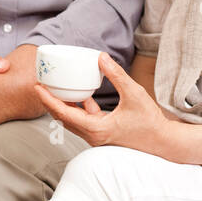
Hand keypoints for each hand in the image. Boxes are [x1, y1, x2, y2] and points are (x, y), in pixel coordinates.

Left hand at [33, 52, 170, 153]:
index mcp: (96, 129)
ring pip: (73, 120)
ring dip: (64, 105)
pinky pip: (85, 120)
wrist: (163, 143)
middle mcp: (93, 136)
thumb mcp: (134, 94)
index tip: (37, 87)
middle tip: (41, 83)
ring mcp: (97, 137)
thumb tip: (101, 57)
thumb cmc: (150, 123)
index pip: (64, 114)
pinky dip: (80, 107)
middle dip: (50, 101)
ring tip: (56, 87)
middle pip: (63, 118)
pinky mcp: (103, 134)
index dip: (48, 100)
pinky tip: (81, 94)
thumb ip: (116, 75)